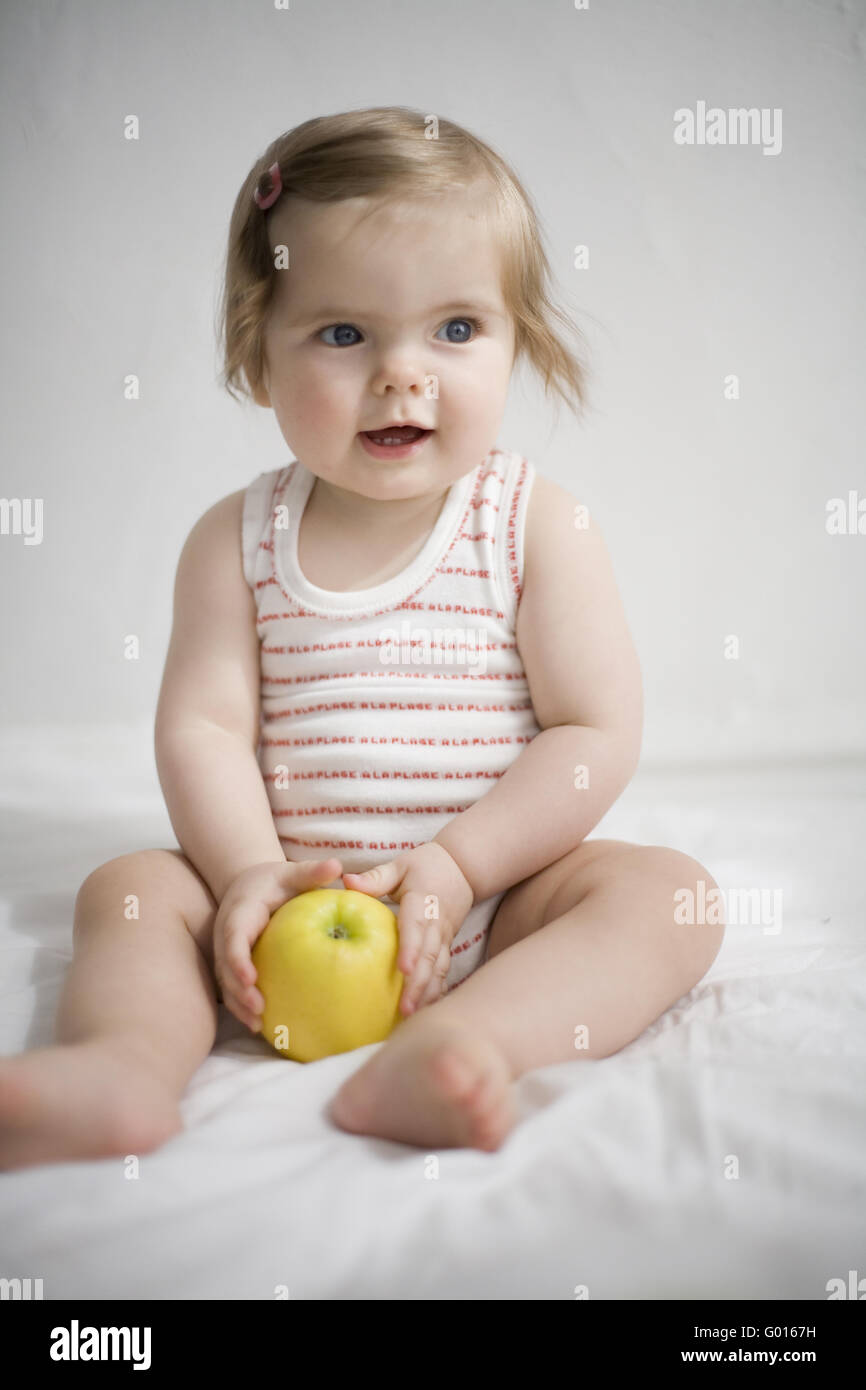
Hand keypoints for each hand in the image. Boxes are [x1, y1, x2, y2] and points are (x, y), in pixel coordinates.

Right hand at [213, 856, 342, 1032]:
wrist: (247, 885)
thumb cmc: (275, 881)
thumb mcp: (292, 873)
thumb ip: (312, 871)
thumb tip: (338, 865)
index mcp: (240, 912)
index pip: (234, 936)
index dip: (238, 958)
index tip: (252, 977)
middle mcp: (226, 934)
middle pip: (226, 966)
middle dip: (239, 990)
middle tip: (259, 1010)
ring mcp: (226, 952)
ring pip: (226, 982)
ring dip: (239, 1005)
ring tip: (258, 1026)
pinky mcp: (231, 965)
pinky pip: (233, 988)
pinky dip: (242, 1007)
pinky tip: (261, 1026)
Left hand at [342, 842, 473, 1016]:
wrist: (463, 867)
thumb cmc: (426, 866)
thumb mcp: (400, 866)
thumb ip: (375, 877)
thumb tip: (346, 881)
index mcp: (422, 902)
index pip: (416, 927)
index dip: (411, 948)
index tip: (403, 969)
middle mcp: (437, 923)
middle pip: (429, 957)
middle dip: (418, 984)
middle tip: (404, 1009)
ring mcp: (445, 937)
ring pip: (439, 969)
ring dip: (428, 993)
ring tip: (414, 1017)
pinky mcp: (448, 946)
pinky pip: (444, 972)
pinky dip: (437, 991)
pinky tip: (427, 1011)